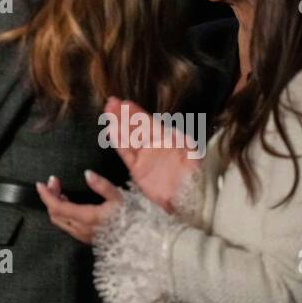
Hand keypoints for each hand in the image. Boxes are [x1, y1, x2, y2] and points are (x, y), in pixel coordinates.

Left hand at [36, 171, 122, 243]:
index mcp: (86, 217)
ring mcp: (82, 235)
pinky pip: (67, 225)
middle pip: (55, 214)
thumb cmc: (130, 218)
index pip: (57, 207)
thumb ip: (102, 185)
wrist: (138, 240)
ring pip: (59, 221)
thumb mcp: (119, 198)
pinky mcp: (85, 238)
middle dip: (50, 197)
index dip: (46, 195)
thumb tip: (87, 173)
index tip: (40, 184)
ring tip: (60, 191)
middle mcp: (80, 229)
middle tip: (54, 182)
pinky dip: (62, 213)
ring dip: (56, 205)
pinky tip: (69, 203)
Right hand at [104, 96, 201, 212]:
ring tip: (108, 112)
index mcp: (166, 139)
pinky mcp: (138, 170)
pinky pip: (127, 154)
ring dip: (118, 125)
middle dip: (123, 115)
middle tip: (111, 103)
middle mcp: (153, 146)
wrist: (188, 199)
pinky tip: (112, 132)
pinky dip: (119, 144)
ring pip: (128, 138)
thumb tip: (173, 129)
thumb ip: (183, 140)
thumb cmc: (193, 176)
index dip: (136, 113)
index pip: (148, 122)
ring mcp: (144, 157)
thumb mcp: (193, 155)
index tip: (125, 103)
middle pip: (135, 127)